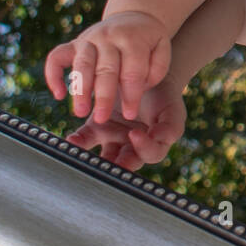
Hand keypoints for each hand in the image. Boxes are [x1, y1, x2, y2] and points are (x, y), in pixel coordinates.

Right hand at [45, 10, 172, 122]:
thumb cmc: (149, 41)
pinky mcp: (73, 44)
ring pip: (81, 65)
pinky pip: (56, 57)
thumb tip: (139, 87)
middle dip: (104, 96)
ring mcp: (88, 39)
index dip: (131, 94)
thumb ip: (157, 69)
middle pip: (105, 69)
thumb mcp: (162, 50)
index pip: (132, 71)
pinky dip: (53, 75)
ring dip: (80, 90)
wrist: (134, 17)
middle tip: (102, 118)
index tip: (130, 114)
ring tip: (80, 112)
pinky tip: (59, 95)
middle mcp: (108, 37)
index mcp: (132, 40)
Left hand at [64, 76, 186, 170]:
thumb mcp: (172, 111)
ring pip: (102, 156)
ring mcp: (112, 139)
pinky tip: (73, 140)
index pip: (150, 154)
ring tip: (84, 153)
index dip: (143, 148)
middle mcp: (131, 147)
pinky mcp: (95, 130)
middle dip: (113, 166)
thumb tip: (158, 138)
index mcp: (153, 145)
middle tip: (105, 165)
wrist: (145, 79)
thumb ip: (170, 127)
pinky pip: (85, 140)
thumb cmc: (164, 98)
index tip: (135, 133)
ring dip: (92, 159)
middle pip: (123, 163)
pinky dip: (78, 142)